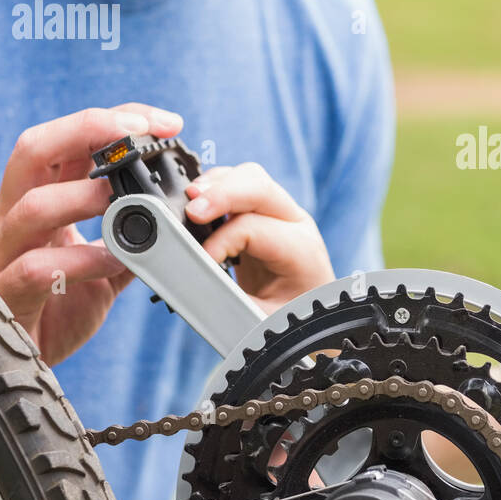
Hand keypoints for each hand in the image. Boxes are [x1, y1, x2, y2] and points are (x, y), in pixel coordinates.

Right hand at [0, 104, 184, 365]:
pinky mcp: (5, 294)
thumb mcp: (101, 266)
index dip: (112, 120)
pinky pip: (36, 268)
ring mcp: (3, 254)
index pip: (65, 140)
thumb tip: (177, 217)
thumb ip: (132, 238)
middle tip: (142, 132)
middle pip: (32, 149)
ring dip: (85, 195)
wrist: (11, 366)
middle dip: (89, 128)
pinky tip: (117, 260)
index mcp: (35, 200)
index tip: (164, 122)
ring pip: (31, 206)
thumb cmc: (54, 308)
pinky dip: (82, 260)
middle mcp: (12, 217)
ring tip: (130, 198)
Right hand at [183, 162, 335, 315]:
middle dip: (220, 194)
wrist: (312, 316)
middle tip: (190, 211)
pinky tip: (198, 205)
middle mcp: (296, 224)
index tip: (201, 259)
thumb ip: (228, 304)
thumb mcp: (262, 321)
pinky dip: (216, 188)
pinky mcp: (265, 213)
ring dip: (216, 185)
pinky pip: (241, 185)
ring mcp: (282, 213)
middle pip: (259, 186)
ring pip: (249, 178)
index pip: (255, 228)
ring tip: (189, 204)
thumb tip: (190, 283)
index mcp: (302, 252)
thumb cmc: (292, 320)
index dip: (221, 240)